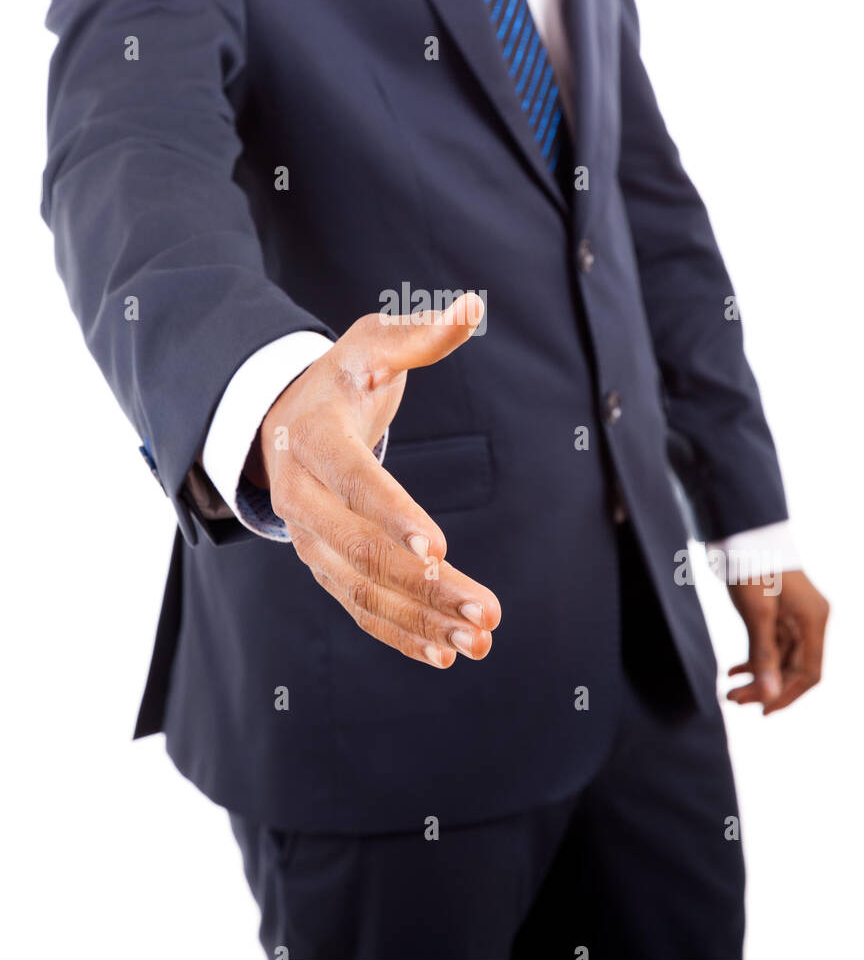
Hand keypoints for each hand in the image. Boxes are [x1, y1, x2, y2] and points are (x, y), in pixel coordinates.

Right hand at [247, 294, 500, 668]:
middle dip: (427, 585)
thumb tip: (474, 306)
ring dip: (421, 620)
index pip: (354, 481)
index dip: (394, 513)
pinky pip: (358, 607)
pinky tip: (444, 654)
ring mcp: (308, 538)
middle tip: (487, 611)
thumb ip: (420, 334)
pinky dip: (399, 633)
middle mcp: (301, 498)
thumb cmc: (338, 377)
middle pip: (361, 550)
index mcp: (313, 440)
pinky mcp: (322, 564)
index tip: (441, 546)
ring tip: (479, 641)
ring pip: (362, 589)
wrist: (280, 418)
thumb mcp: (369, 344)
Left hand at [726, 571, 828, 713]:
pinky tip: (732, 671)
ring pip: (780, 658)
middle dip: (765, 687)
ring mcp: (796, 617)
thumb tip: (768, 696)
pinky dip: (754, 658)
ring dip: (756, 675)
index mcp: (814, 621)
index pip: (809, 673)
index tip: (762, 711)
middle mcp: (810, 621)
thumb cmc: (752, 568)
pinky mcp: (781, 613)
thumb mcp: (756, 615)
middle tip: (733, 700)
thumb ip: (763, 655)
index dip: (787, 695)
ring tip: (729, 690)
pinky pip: (772, 644)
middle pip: (793, 667)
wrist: (741, 534)